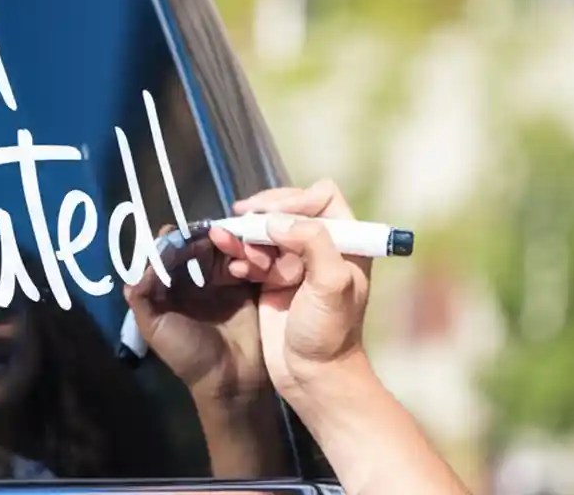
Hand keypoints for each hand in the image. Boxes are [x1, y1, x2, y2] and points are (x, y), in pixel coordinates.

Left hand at [123, 225, 287, 477]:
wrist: (230, 379)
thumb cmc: (189, 355)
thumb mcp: (154, 328)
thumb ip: (141, 298)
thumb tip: (139, 268)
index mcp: (173, 290)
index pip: (168, 256)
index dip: (170, 242)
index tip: (175, 232)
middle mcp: (197, 282)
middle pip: (197, 247)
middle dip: (198, 237)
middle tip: (205, 233)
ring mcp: (224, 283)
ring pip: (222, 250)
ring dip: (223, 242)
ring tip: (224, 241)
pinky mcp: (249, 287)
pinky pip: (246, 262)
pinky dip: (243, 254)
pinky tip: (241, 256)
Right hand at [210, 179, 371, 399]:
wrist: (313, 377)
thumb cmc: (329, 333)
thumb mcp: (332, 285)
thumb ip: (313, 243)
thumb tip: (278, 222)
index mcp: (346, 242)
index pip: (322, 197)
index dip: (297, 200)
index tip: (274, 215)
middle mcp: (320, 247)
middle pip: (288, 210)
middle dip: (263, 213)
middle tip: (241, 217)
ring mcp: (295, 264)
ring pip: (266, 232)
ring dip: (245, 235)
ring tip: (227, 241)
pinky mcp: (273, 281)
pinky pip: (253, 256)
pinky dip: (240, 256)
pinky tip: (234, 266)